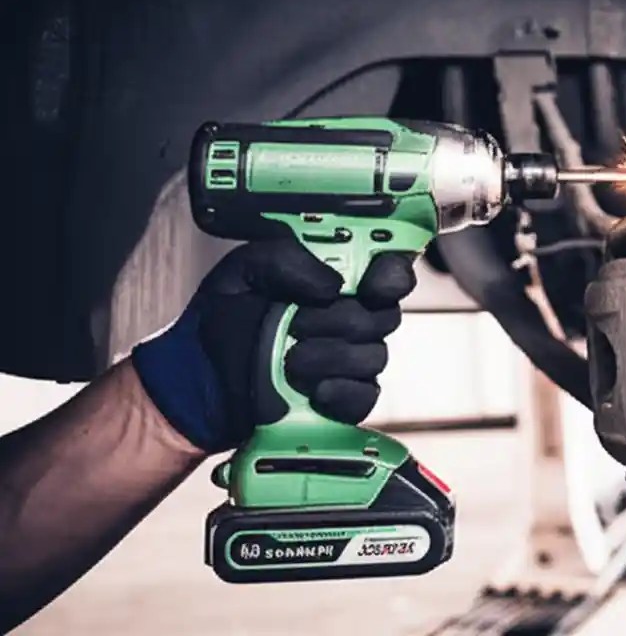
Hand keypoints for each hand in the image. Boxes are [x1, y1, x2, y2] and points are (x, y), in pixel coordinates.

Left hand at [131, 239, 416, 453]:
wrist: (199, 380)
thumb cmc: (221, 322)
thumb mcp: (243, 271)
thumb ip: (286, 258)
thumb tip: (331, 282)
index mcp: (334, 280)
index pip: (388, 270)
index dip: (391, 275)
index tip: (371, 284)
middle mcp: (349, 317)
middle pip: (384, 315)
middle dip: (339, 320)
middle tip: (296, 323)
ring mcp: (350, 361)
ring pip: (374, 356)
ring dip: (329, 357)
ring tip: (289, 361)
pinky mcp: (345, 400)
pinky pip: (365, 396)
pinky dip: (340, 393)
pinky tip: (314, 391)